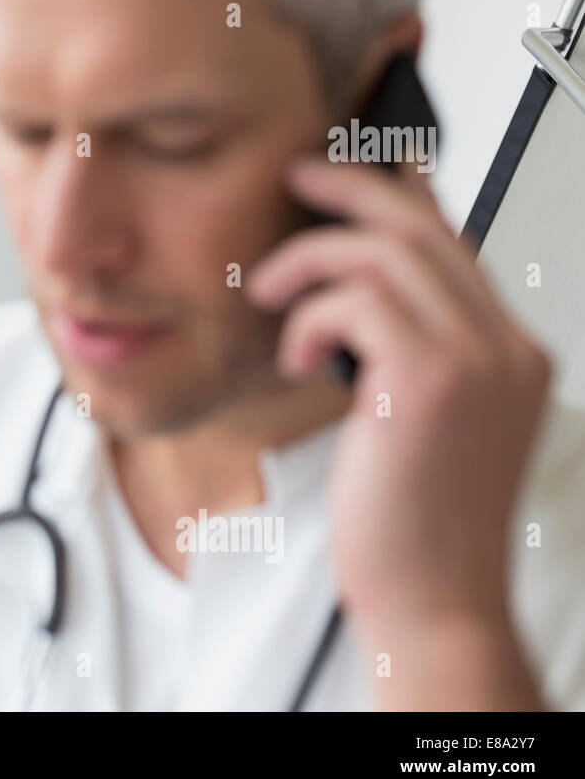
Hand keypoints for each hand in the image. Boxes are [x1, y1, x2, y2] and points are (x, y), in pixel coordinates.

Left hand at [245, 157, 551, 706]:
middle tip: (296, 177)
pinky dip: (307, 320)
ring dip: (308, 262)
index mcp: (510, 355)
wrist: (432, 600)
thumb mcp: (418, 424)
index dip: (395, 197)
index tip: (339, 182)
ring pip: (382, 252)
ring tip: (269, 297)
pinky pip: (353, 301)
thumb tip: (349, 302)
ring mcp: (477, 360)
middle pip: (424, 224)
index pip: (454, 243)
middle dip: (350, 189)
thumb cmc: (413, 523)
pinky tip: (294, 365)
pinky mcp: (429, 380)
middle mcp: (507, 347)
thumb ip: (404, 355)